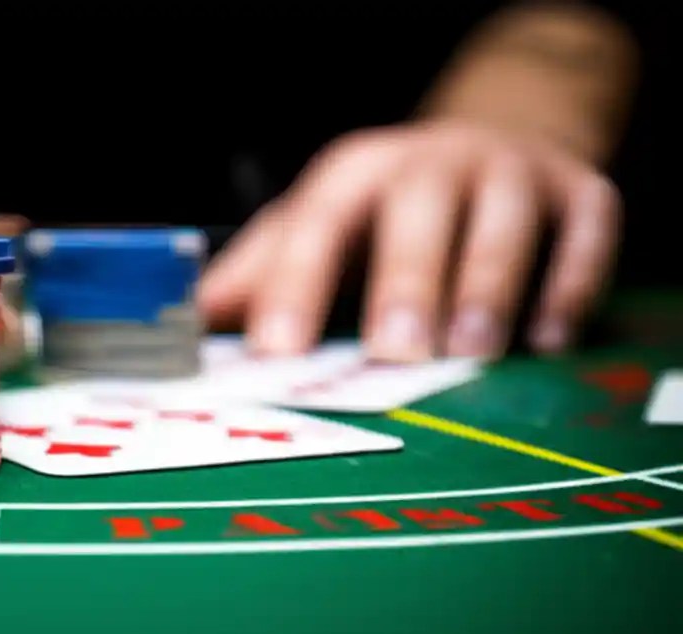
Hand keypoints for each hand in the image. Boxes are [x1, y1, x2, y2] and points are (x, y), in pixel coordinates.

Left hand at [197, 119, 620, 360]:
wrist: (492, 145)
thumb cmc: (383, 213)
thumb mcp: (316, 228)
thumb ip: (259, 277)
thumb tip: (188, 327)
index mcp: (353, 176)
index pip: (317, 224)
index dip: (294, 285)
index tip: (276, 350)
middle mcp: (431, 163)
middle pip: (415, 215)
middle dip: (403, 281)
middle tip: (394, 349)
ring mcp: (509, 174)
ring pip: (500, 223)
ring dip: (487, 286)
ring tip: (470, 349)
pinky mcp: (581, 192)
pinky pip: (584, 234)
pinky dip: (568, 284)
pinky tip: (547, 340)